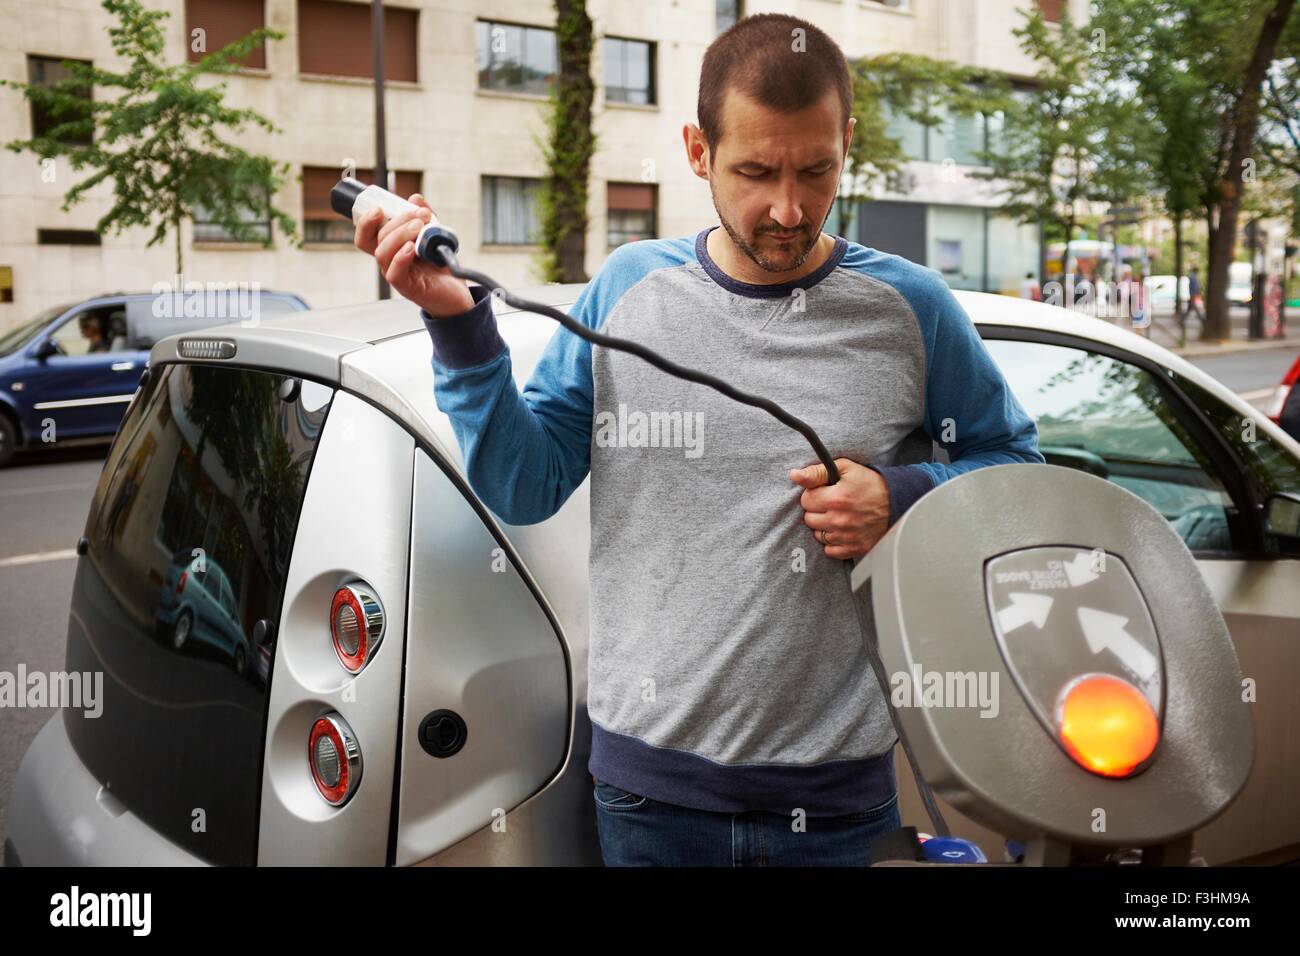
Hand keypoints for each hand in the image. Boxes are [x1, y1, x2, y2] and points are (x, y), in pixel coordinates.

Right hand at [353, 194, 475, 317]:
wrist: (457, 294)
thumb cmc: (441, 266)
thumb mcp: (435, 236)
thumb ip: (426, 218)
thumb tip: (415, 198)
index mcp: (391, 248)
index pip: (367, 235)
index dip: (365, 221)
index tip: (379, 208)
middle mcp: (389, 261)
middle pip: (377, 238)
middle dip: (397, 220)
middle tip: (420, 214)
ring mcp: (396, 274)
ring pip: (382, 253)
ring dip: (399, 234)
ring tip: (419, 227)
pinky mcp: (407, 288)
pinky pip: (394, 273)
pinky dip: (401, 257)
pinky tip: (412, 247)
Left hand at [789, 458, 889, 559]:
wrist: (898, 502)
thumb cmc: (870, 483)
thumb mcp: (845, 469)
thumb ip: (817, 472)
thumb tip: (794, 475)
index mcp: (836, 498)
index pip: (805, 500)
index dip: (813, 494)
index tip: (824, 493)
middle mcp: (840, 520)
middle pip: (809, 519)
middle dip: (817, 510)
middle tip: (831, 504)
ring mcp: (847, 536)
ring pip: (818, 535)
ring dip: (824, 526)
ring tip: (837, 516)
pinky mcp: (854, 548)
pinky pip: (830, 550)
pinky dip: (833, 542)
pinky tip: (842, 530)